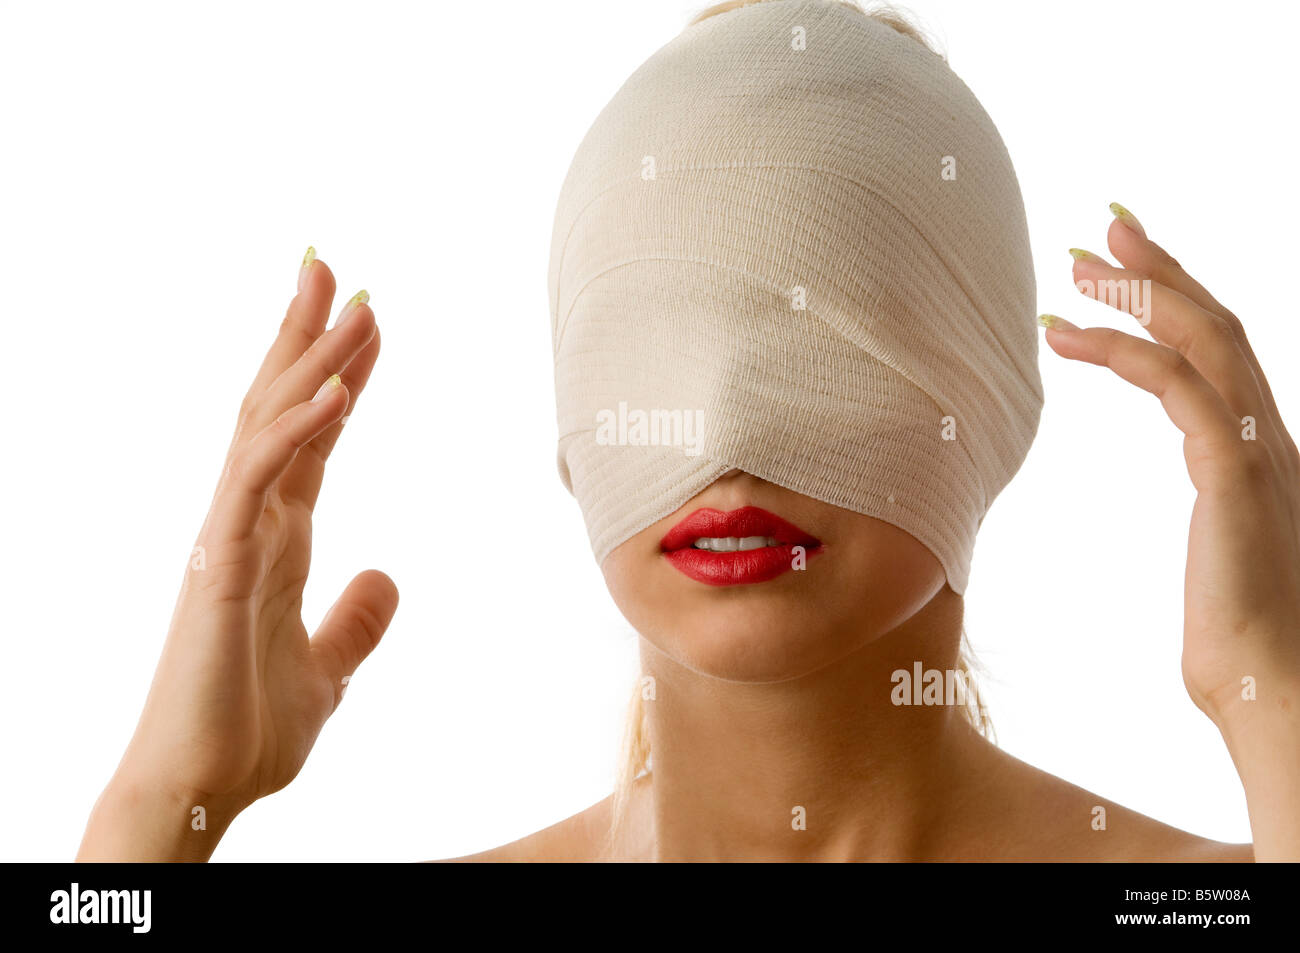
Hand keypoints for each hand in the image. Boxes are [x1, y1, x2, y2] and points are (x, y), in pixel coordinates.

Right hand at [78, 249, 397, 859]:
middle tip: (334, 267)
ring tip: (343, 295)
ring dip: (308, 360)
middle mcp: (250, 523)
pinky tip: (337, 391)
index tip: (372, 325)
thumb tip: (387, 577)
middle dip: (307, 336)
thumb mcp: (329, 670)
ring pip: (267, 427)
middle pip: (280, 410)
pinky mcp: (221, 568)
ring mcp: (231, 539)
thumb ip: (355, 622)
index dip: (342, 379)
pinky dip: (297, 432)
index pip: (314, 438)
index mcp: (277, 539)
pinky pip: (260, 482)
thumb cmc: (248, 731)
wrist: (203, 789)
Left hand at [1041, 204, 1299, 857]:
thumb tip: (1217, 548)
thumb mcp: (1227, 573)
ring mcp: (1259, 453)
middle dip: (1161, 271)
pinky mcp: (1237, 474)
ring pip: (1205, 339)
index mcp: (1263, 458)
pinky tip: (1068, 335)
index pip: (1223, 356)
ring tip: (1077, 264)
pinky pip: (1180, 387)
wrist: (1284, 697)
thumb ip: (1226, 536)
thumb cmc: (1246, 656)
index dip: (1180, 302)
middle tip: (1107, 229)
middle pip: (1218, 327)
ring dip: (1139, 291)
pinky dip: (1123, 350)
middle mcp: (1270, 440)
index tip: (1130, 266)